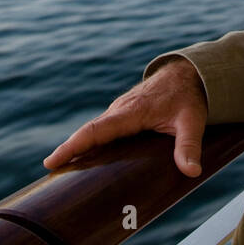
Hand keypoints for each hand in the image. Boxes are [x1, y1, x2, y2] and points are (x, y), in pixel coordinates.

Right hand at [42, 58, 208, 176]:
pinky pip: (102, 128)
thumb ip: (189, 146)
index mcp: (131, 112)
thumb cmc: (188, 97)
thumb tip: (192, 171)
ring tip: (61, 169)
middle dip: (68, 150)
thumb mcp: (193, 121)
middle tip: (50, 170)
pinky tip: (84, 158)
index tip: (52, 160)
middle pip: (88, 132)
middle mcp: (120, 110)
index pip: (95, 131)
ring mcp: (119, 110)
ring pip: (94, 130)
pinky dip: (89, 141)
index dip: (73, 146)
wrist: (187, 73)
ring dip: (77, 146)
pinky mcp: (122, 113)